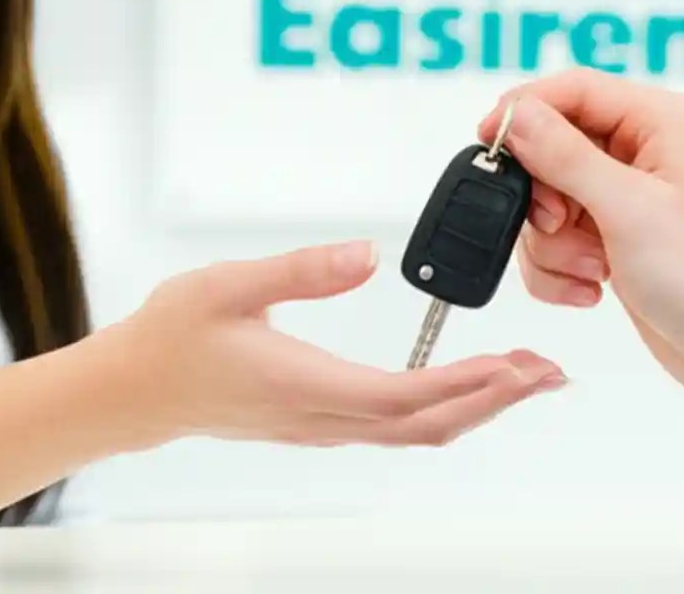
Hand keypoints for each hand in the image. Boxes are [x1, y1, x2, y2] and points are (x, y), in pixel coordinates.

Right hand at [110, 241, 564, 447]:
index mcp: (308, 385)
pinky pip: (398, 425)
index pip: (406, 395)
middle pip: (430, 423)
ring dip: (478, 406)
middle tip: (550, 374)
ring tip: (527, 379)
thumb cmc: (173, 337)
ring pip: (418, 430)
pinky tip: (467, 388)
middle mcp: (325, 417)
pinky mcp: (320, 421)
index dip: (468, 383)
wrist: (133, 391)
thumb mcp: (226, 286)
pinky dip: (446, 408)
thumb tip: (365, 253)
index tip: (517, 364)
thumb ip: (299, 270)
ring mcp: (324, 426)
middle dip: (496, 400)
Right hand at [480, 69, 683, 431]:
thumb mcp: (629, 210)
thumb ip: (565, 157)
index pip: (573, 89)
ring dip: (553, 244)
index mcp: (661, 122)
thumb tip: (516, 116)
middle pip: (551, 148)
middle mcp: (645, 152)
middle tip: (561, 227)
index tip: (488, 143)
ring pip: (548, 201)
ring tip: (592, 269)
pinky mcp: (618, 240)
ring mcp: (629, 199)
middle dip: (542, 199)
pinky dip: (561, 269)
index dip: (523, 112)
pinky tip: (594, 289)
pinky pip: (560, 240)